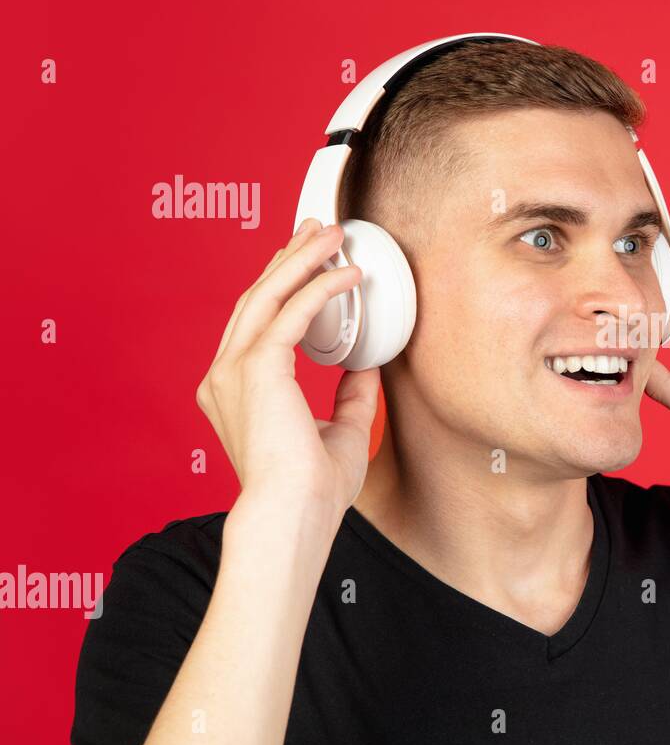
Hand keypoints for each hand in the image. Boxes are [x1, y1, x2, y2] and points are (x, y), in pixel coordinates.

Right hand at [196, 218, 379, 526]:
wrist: (293, 515)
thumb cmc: (312, 490)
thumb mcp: (342, 432)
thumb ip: (352, 397)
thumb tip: (370, 367)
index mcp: (234, 391)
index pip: (255, 323)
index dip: (280, 285)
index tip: (305, 259)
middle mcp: (224, 376)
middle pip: (256, 298)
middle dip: (287, 258)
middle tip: (317, 229)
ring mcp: (233, 370)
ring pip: (267, 295)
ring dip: (301, 259)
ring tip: (331, 233)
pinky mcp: (256, 369)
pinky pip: (291, 313)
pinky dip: (321, 287)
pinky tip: (348, 274)